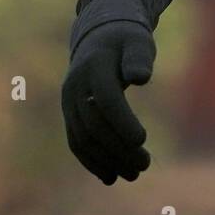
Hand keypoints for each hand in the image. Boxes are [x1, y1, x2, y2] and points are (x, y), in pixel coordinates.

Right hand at [61, 21, 155, 183]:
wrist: (99, 38)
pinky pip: (76, 142)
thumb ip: (139, 57)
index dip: (122, 121)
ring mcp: (69, 103)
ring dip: (106, 160)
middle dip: (118, 148)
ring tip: (134, 174)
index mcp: (94, 67)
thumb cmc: (126, 41)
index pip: (106, 99)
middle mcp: (75, 87)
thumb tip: (141, 77)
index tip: (142, 140)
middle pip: (94, 125)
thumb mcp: (138, 41)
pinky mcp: (71, 115)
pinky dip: (92, 161)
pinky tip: (111, 176)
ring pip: (83, 138)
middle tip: (144, 164)